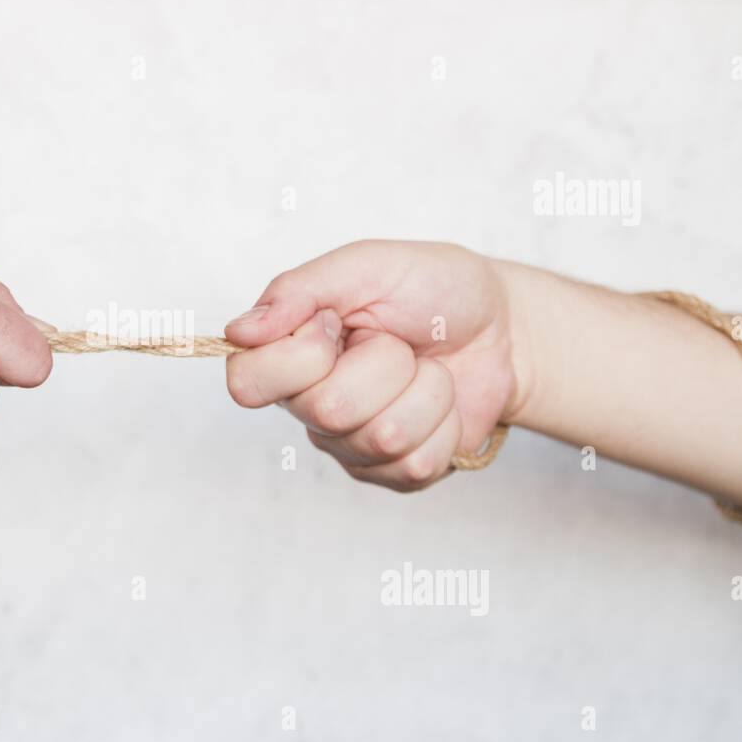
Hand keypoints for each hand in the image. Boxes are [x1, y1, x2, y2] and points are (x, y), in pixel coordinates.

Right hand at [224, 240, 516, 490]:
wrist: (501, 324)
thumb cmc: (431, 288)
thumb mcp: (366, 266)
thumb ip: (298, 291)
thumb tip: (239, 331)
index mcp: (288, 354)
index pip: (247, 383)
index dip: (301, 355)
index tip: (336, 323)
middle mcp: (308, 407)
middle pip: (327, 410)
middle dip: (385, 364)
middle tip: (396, 343)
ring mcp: (350, 446)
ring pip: (381, 437)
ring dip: (423, 390)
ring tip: (424, 369)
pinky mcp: (394, 474)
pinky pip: (416, 463)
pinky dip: (445, 422)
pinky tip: (440, 403)